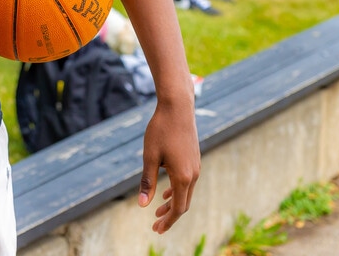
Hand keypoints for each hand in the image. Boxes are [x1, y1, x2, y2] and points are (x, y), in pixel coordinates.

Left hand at [139, 96, 200, 233]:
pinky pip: (187, 182)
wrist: (177, 108)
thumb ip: (147, 182)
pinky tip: (165, 193)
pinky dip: (177, 191)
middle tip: (156, 226)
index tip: (156, 230)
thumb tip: (142, 205)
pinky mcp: (194, 160)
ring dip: (172, 204)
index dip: (167, 221)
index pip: (177, 209)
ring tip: (158, 212)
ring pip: (186, 193)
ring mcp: (195, 167)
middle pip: (183, 204)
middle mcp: (193, 175)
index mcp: (182, 177)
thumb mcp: (149, 157)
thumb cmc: (160, 130)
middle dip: (169, 216)